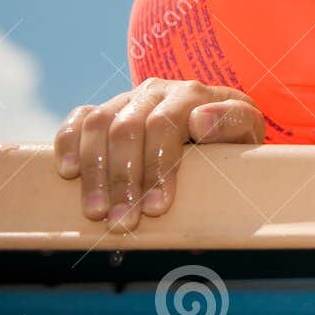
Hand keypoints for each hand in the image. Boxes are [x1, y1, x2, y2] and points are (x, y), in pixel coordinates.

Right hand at [53, 79, 264, 232]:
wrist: (216, 124)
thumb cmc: (232, 137)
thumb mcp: (247, 131)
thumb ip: (234, 122)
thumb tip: (200, 120)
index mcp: (191, 95)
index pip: (165, 125)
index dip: (157, 167)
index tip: (156, 208)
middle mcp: (156, 92)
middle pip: (128, 129)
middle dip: (123, 180)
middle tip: (123, 222)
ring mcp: (127, 99)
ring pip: (99, 125)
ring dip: (94, 172)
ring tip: (96, 213)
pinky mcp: (106, 111)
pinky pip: (79, 119)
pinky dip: (68, 143)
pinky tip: (67, 173)